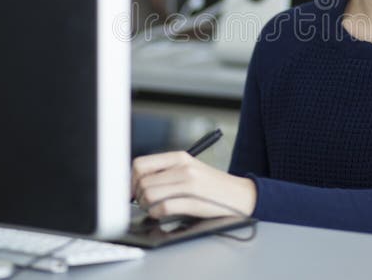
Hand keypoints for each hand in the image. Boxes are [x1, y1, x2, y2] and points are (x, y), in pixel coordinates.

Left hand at [131, 151, 256, 218]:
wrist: (240, 195)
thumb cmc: (212, 185)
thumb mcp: (190, 168)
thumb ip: (166, 171)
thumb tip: (135, 182)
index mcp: (180, 157)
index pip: (140, 164)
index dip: (130, 180)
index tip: (131, 190)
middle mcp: (183, 168)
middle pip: (142, 182)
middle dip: (138, 196)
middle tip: (144, 202)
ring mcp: (189, 184)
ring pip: (149, 194)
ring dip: (146, 206)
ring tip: (154, 208)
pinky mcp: (194, 202)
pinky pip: (162, 208)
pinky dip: (157, 214)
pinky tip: (162, 214)